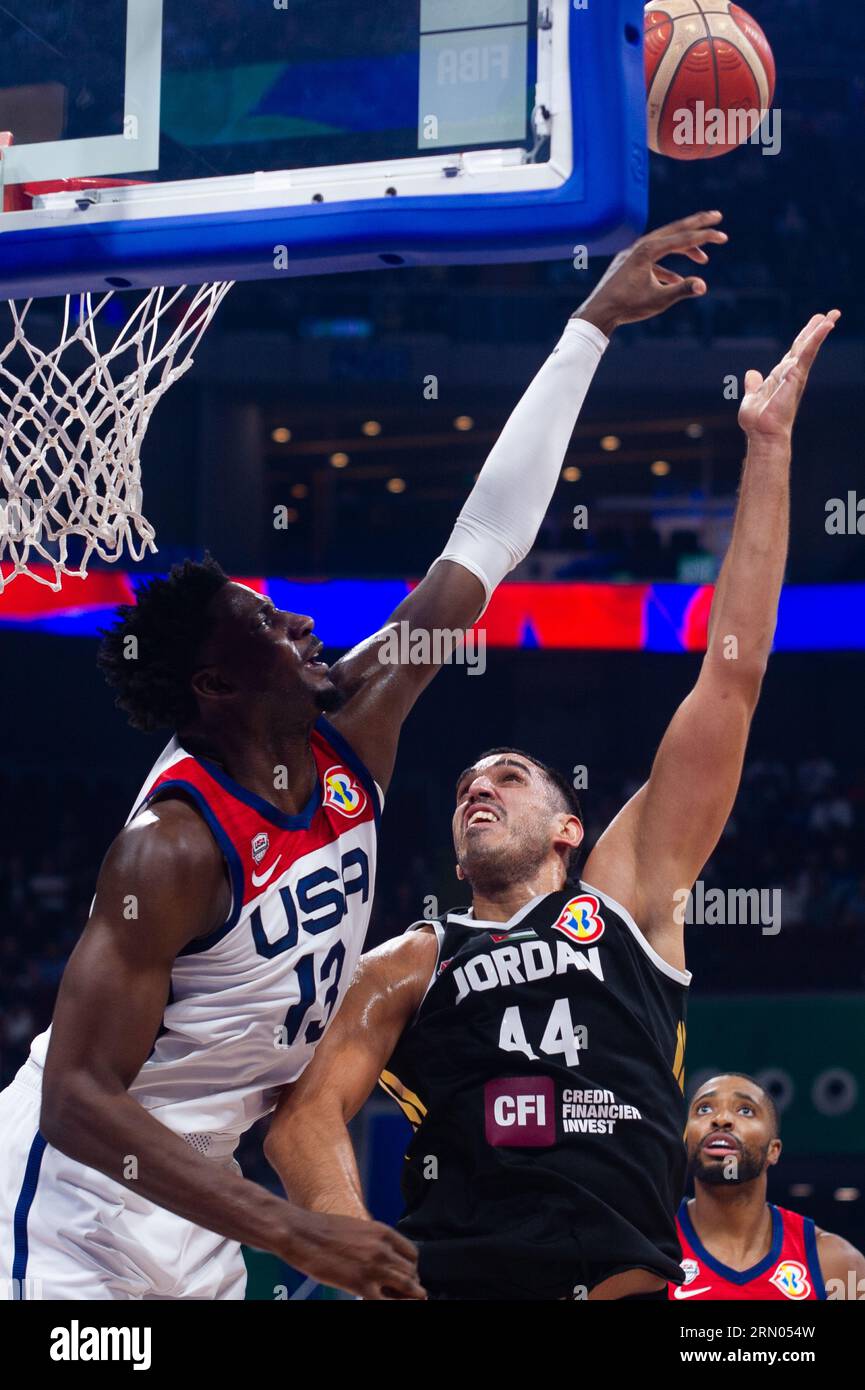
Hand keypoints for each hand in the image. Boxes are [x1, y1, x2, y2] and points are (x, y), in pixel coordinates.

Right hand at [282, 1209, 426, 1299]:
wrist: (300, 1232)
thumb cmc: (322, 1229)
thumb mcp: (356, 1228)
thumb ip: (372, 1242)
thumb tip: (378, 1257)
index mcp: (383, 1232)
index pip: (412, 1255)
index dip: (410, 1269)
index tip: (405, 1277)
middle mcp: (383, 1249)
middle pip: (411, 1273)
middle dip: (409, 1286)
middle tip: (402, 1295)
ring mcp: (374, 1267)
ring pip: (407, 1288)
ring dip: (407, 1298)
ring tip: (400, 1302)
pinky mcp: (360, 1284)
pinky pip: (386, 1302)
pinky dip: (389, 1305)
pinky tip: (381, 1303)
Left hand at [573, 211, 726, 337]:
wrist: (598, 313)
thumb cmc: (626, 306)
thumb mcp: (658, 300)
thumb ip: (682, 290)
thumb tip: (703, 286)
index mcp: (648, 250)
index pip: (683, 238)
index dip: (705, 237)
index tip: (724, 236)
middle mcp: (640, 246)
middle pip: (674, 230)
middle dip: (697, 224)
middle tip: (717, 216)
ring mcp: (633, 254)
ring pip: (665, 245)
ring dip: (684, 250)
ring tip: (703, 258)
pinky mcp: (629, 264)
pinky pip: (653, 260)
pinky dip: (667, 267)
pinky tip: (677, 279)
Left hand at [738, 310, 840, 442]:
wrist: (762, 433)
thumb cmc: (758, 420)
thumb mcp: (752, 397)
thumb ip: (753, 385)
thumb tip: (751, 374)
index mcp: (782, 376)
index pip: (795, 352)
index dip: (804, 338)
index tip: (814, 324)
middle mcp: (792, 373)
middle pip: (805, 346)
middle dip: (817, 329)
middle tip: (831, 313)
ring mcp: (795, 374)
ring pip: (809, 347)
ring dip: (820, 331)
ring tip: (832, 316)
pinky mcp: (796, 376)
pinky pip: (806, 354)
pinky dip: (814, 340)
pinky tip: (823, 328)